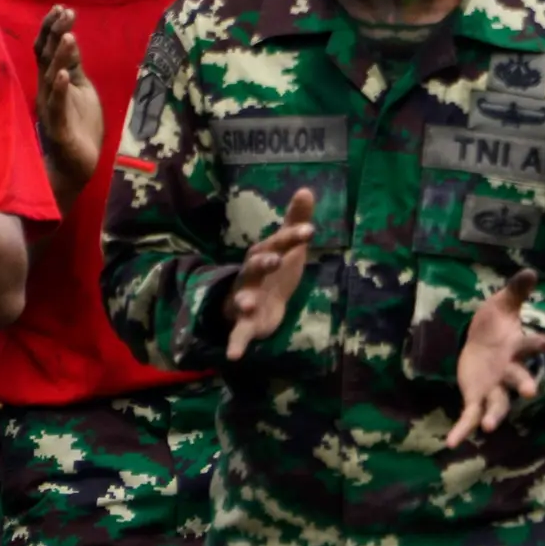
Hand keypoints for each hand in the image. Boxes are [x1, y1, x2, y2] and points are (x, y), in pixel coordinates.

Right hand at [35, 5, 103, 182]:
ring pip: (51, 78)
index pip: (47, 48)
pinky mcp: (58, 126)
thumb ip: (74, 64)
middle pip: (46, 57)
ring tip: (69, 36)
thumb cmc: (79, 125)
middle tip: (65, 12)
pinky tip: (64, 74)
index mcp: (51, 80)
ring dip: (60, 56)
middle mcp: (46, 90)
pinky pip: (56, 105)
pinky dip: (60, 89)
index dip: (51, 28)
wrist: (77, 163)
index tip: (61, 7)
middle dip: (55, 33)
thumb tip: (70, 36)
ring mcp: (50, 107)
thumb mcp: (80, 88)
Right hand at [224, 188, 315, 360]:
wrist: (258, 303)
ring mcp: (245, 299)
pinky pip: (238, 333)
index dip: (292, 237)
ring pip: (241, 298)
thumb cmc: (274, 270)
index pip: (277, 242)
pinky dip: (235, 344)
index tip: (311, 231)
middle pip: (254, 266)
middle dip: (263, 262)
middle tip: (276, 259)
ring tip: (248, 304)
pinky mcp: (246, 324)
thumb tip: (307, 189)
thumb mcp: (288, 246)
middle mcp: (250, 275)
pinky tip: (234, 356)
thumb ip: (296, 220)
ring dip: (244, 301)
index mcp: (263, 255)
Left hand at [445, 269, 544, 447]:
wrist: (477, 342)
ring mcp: (494, 388)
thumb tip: (530, 270)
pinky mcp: (476, 398)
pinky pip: (470, 416)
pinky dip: (462, 430)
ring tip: (489, 428)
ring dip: (495, 415)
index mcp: (517, 348)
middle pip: (519, 380)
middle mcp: (509, 372)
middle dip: (525, 384)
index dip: (540, 343)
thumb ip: (516, 291)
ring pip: (498, 404)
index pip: (531, 345)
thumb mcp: (501, 304)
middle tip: (531, 392)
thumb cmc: (494, 324)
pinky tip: (451, 443)